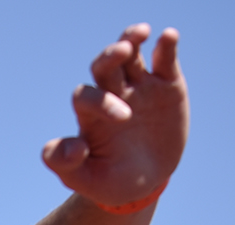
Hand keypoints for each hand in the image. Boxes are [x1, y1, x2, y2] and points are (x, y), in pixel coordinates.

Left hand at [43, 24, 189, 207]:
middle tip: (122, 51)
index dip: (100, 101)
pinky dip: (167, 45)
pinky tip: (169, 36)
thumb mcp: (86, 180)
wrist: (146, 181)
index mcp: (90, 115)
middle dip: (110, 56)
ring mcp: (139, 87)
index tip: (122, 119)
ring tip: (141, 33)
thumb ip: (65, 165)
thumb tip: (72, 147)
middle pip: (103, 66)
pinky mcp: (167, 85)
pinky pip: (164, 60)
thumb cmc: (110, 180)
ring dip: (131, 39)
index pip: (86, 96)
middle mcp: (111, 94)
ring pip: (130, 55)